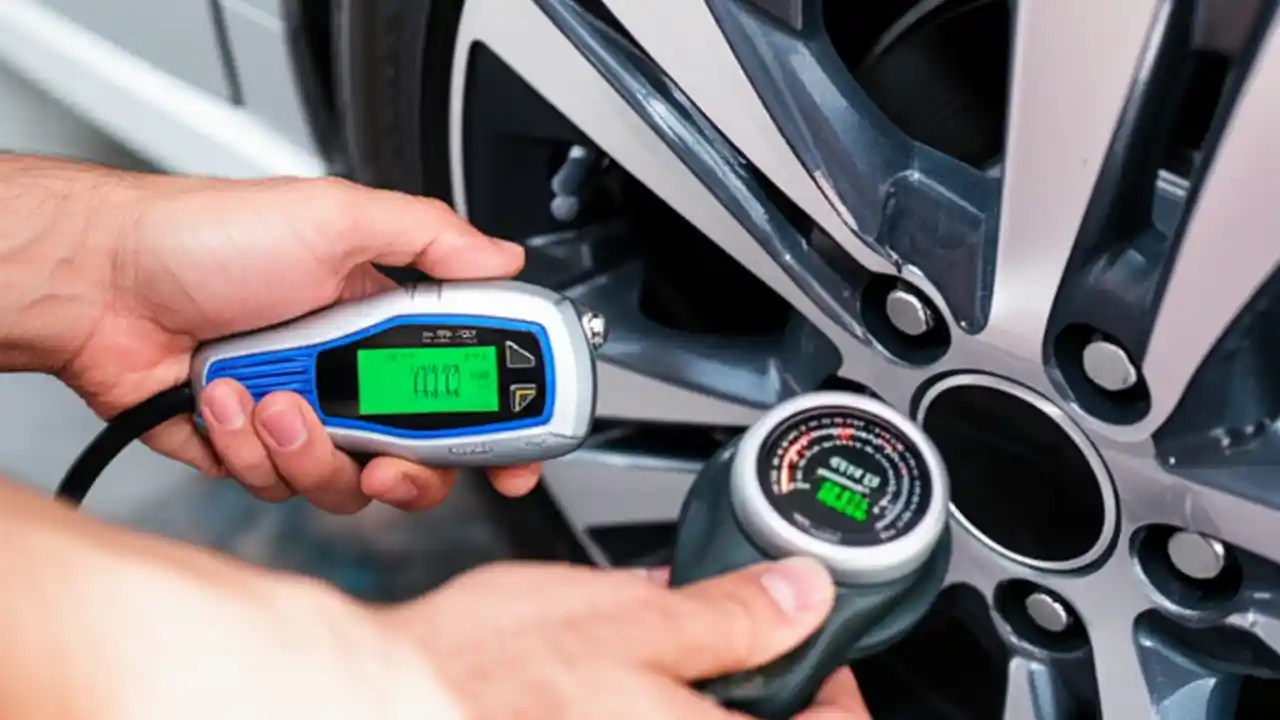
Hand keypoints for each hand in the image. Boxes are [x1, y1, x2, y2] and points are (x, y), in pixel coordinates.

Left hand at [59, 171, 537, 511]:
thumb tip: (503, 256)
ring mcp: (302, 416)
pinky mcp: (251, 450)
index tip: (512, 458)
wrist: (101, 282)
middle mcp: (350, 373)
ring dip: (306, 448)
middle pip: (417, 456)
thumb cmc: (206, 237)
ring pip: (344, 483)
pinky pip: (276, 485)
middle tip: (386, 456)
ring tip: (272, 397)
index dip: (497, 426)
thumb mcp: (335, 216)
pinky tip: (224, 398)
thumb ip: (429, 237)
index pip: (465, 380)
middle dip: (405, 469)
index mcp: (384, 318)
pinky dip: (246, 446)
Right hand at [380, 557, 871, 717]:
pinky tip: (616, 671)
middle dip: (761, 686)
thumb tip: (801, 595)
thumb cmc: (484, 675)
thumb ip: (731, 613)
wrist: (384, 707)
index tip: (822, 653)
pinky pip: (642, 718)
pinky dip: (648, 698)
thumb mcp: (627, 616)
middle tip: (749, 640)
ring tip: (673, 648)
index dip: (836, 689)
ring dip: (700, 693)